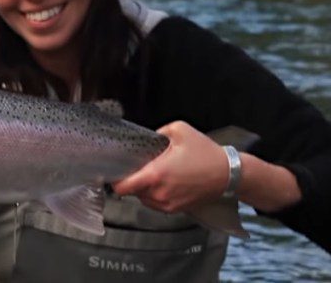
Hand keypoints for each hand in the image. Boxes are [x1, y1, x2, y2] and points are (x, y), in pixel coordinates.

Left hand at [111, 121, 229, 212]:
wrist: (229, 174)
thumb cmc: (206, 153)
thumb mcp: (179, 131)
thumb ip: (156, 133)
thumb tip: (144, 138)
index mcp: (156, 174)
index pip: (122, 187)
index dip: (114, 179)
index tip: (113, 171)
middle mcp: (159, 193)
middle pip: (131, 191)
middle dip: (132, 179)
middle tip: (139, 166)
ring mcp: (167, 204)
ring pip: (143, 198)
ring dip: (143, 187)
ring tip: (156, 173)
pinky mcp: (175, 209)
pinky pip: (155, 203)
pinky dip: (155, 194)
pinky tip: (166, 181)